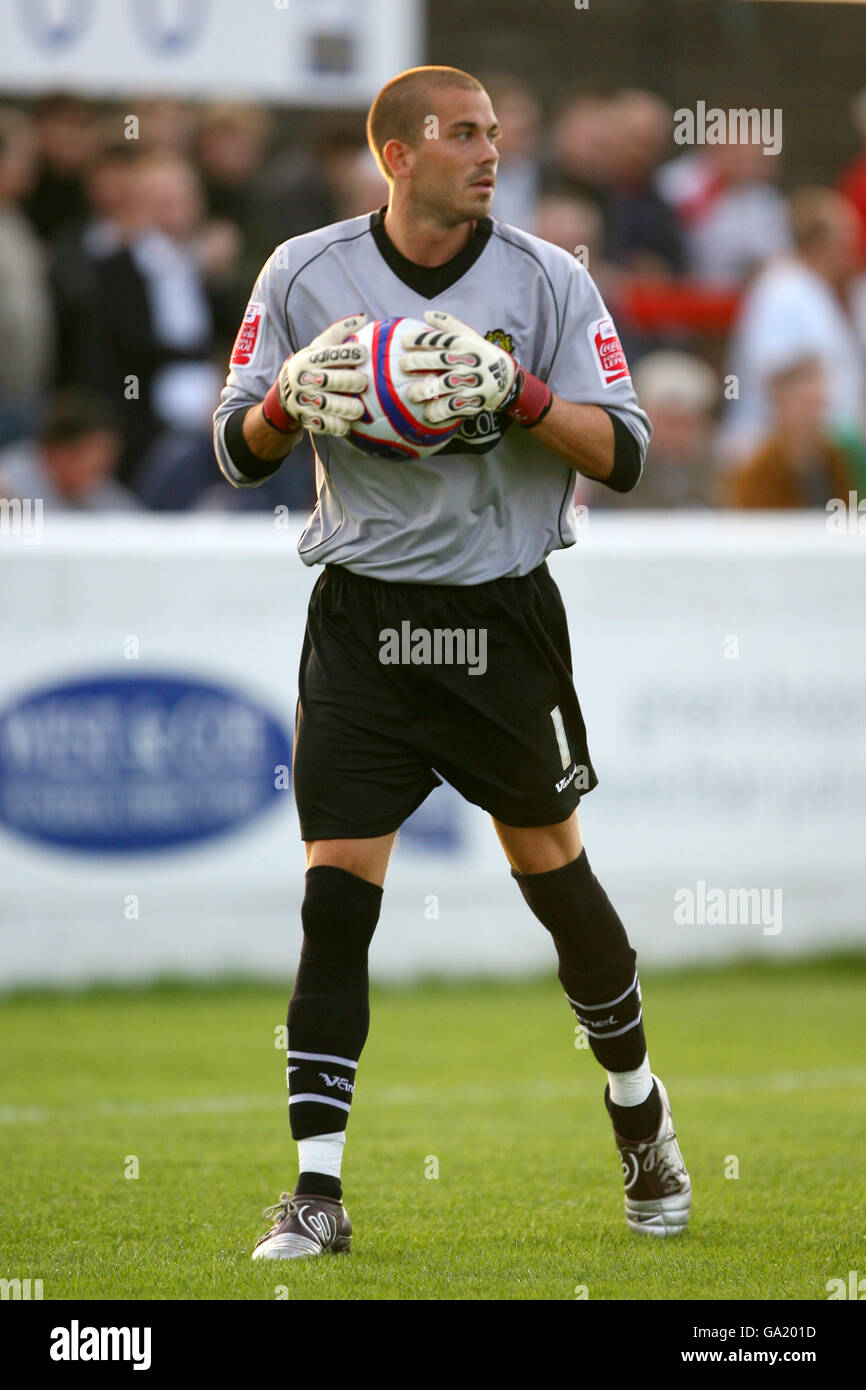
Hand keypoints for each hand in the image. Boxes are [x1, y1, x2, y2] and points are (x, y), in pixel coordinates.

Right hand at [263, 314, 368, 435]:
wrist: (285, 394)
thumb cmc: (311, 365)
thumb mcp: (318, 346)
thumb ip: (340, 332)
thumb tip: (364, 318)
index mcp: (310, 359)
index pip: (331, 354)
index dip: (350, 353)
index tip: (364, 354)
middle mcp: (306, 379)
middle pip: (332, 380)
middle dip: (351, 381)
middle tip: (363, 382)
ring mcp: (306, 400)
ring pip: (330, 405)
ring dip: (348, 407)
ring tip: (359, 408)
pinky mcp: (309, 418)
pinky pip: (326, 425)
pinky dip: (338, 426)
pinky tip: (347, 423)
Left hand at [399, 310, 552, 428]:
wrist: (507, 378)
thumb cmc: (482, 354)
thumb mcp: (470, 336)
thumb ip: (448, 325)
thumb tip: (426, 313)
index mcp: (464, 344)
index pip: (439, 338)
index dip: (420, 339)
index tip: (404, 342)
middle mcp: (466, 361)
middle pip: (439, 360)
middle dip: (418, 361)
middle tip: (402, 365)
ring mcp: (470, 381)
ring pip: (444, 385)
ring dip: (425, 389)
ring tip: (411, 394)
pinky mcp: (473, 400)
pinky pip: (454, 407)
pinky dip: (440, 411)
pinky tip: (429, 412)